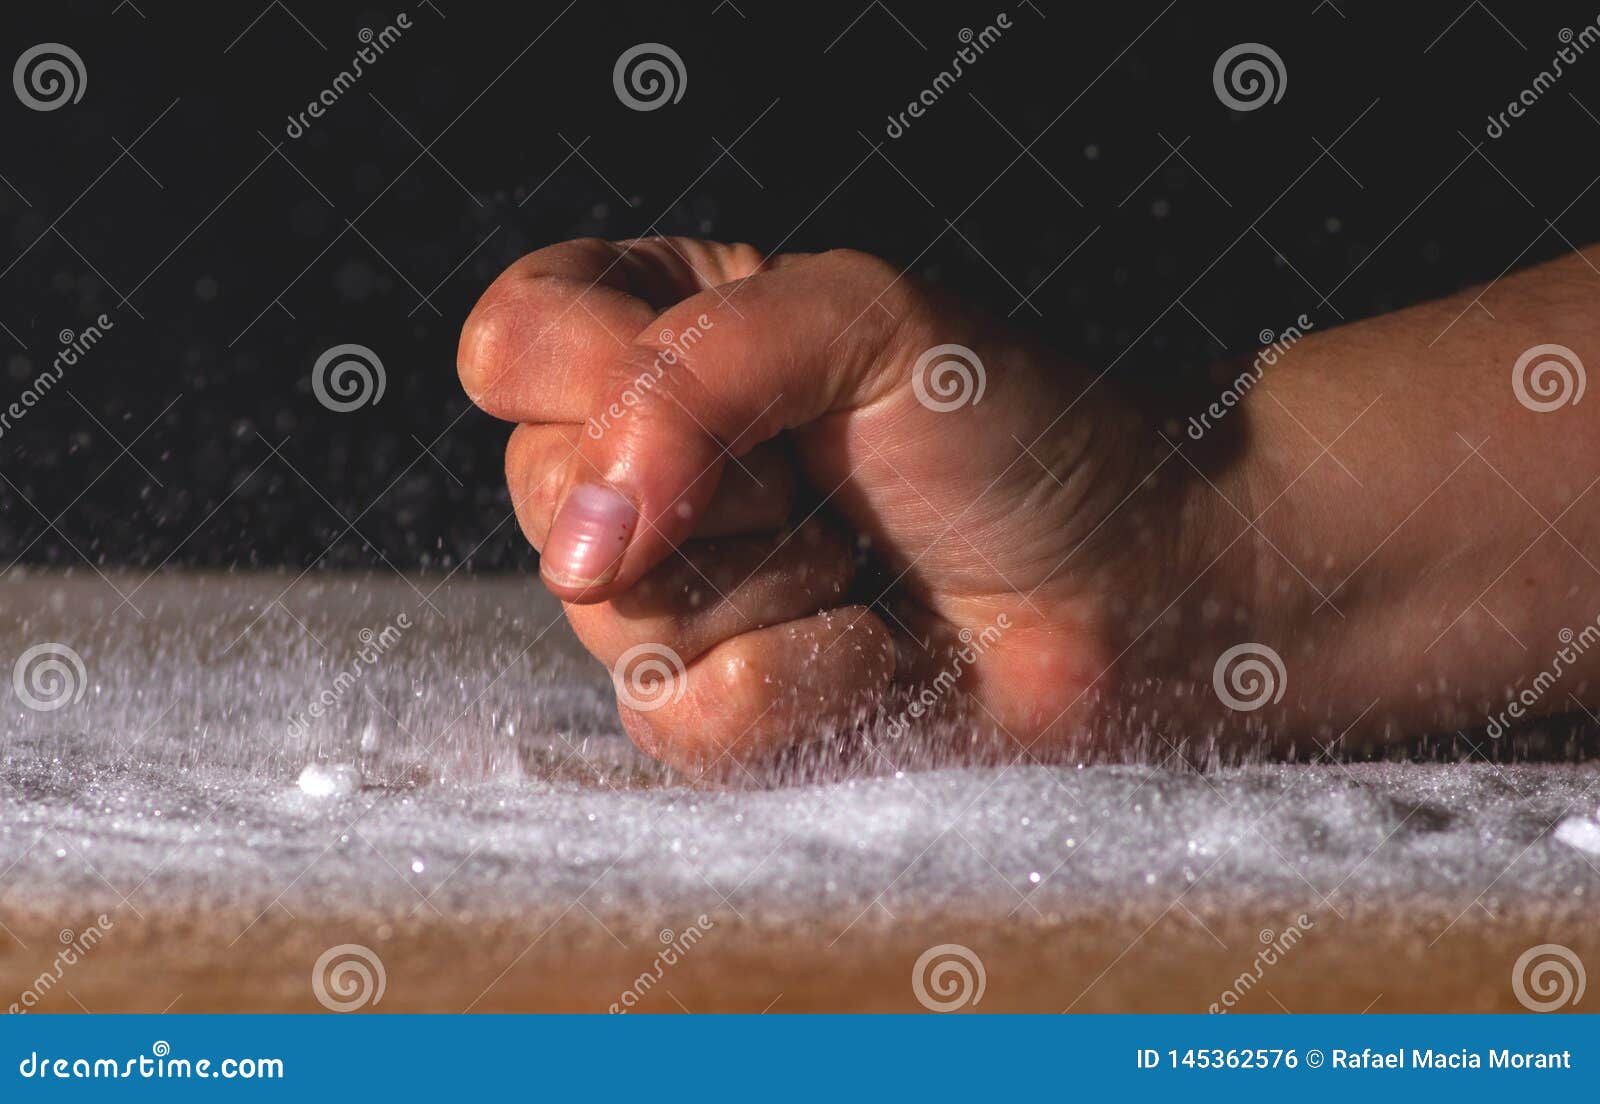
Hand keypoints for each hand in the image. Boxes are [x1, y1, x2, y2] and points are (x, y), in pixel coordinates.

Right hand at [457, 237, 1180, 773]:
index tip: (745, 387)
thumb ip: (693, 373)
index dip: (599, 372)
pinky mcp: (713, 716)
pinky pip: (685, 717)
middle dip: (723, 488)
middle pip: (546, 492)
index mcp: (652, 339)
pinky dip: (807, 681)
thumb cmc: (1007, 426)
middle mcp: (640, 471)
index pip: (510, 343)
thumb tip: (577, 550)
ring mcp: (669, 600)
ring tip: (864, 563)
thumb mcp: (858, 319)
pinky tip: (875, 652)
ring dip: (780, 584)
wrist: (1121, 578)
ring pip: (616, 615)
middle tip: (832, 480)